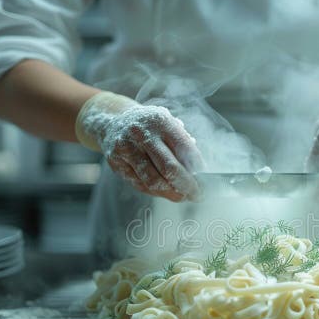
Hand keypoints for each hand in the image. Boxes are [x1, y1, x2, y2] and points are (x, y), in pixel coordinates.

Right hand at [76, 92, 203, 201]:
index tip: (206, 178)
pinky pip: (140, 184)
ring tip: (183, 197)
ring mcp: (127, 149)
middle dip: (187, 185)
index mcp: (160, 121)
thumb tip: (198, 169)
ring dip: (172, 193)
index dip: (197, 166)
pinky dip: (156, 192)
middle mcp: (142, 133)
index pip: (184, 147)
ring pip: (153, 181)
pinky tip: (167, 192)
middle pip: (169, 167)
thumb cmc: (149, 126)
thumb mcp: (167, 124)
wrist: (112, 121)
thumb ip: (183, 143)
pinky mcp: (116, 163)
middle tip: (197, 195)